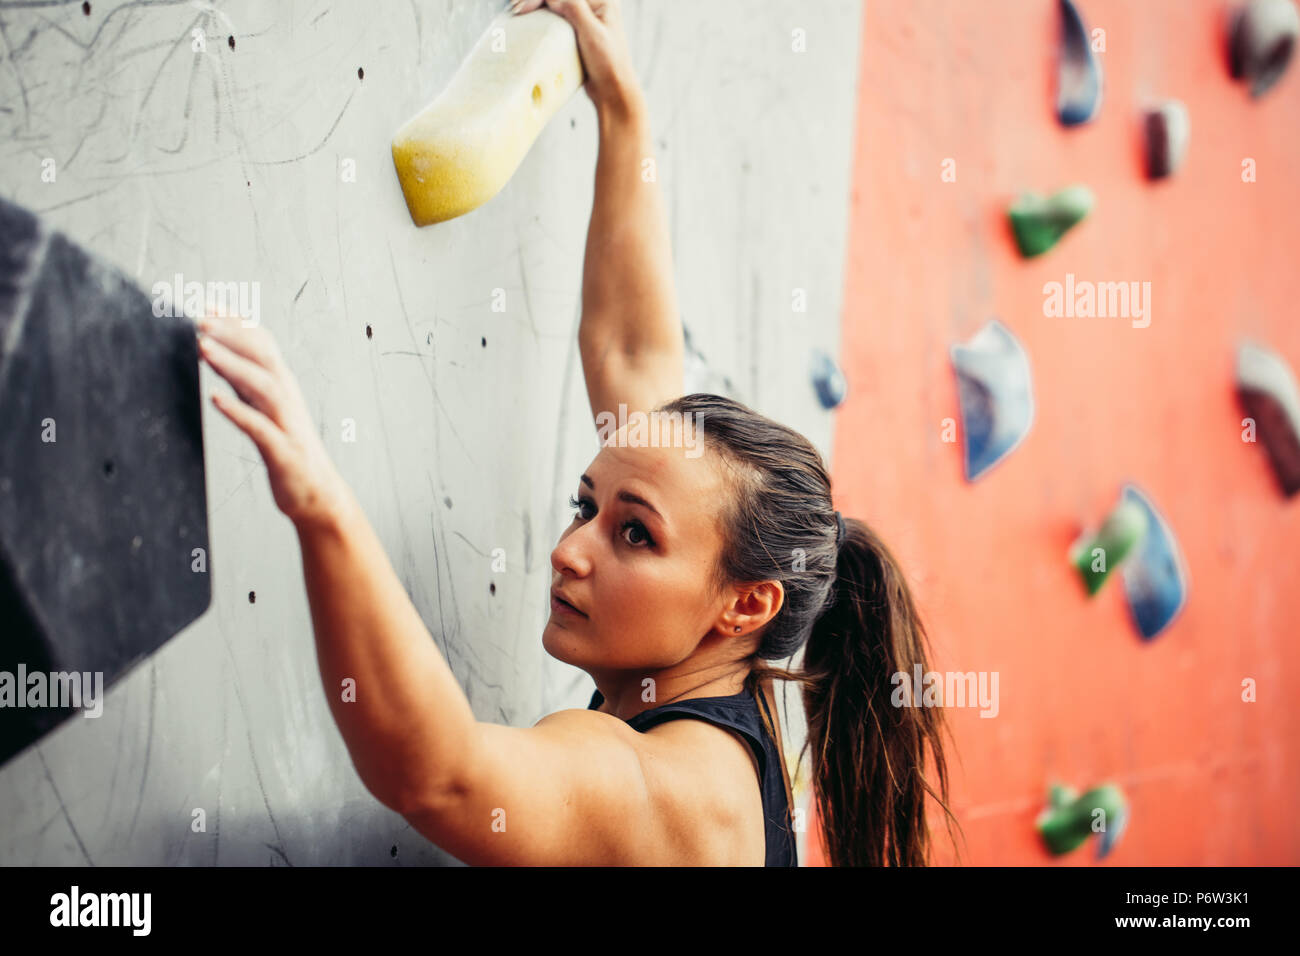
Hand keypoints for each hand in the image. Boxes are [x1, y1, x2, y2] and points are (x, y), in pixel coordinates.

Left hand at [197, 310, 346, 530]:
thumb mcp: (265, 410)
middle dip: (233, 334)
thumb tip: (219, 357)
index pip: (262, 344)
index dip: (237, 323)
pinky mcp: (281, 451)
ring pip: (262, 385)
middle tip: (200, 319)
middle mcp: (287, 398)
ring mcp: (286, 424)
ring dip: (233, 364)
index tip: (208, 305)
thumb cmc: (288, 451)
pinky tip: (215, 399)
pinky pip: (259, 427)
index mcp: (283, 386)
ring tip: (203, 348)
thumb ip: (245, 385)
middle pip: (263, 356)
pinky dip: (237, 411)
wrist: (317, 494)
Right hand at [510, 0, 639, 116]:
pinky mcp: (579, 34)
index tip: (521, 8)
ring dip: (538, 6)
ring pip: (556, 6)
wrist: (614, 92)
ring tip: (518, 11)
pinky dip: (543, 18)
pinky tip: (530, 20)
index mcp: (602, 1)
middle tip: (515, 9)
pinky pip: (557, 19)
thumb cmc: (609, 65)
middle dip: (536, 0)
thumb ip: (574, 8)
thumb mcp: (592, 33)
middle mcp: (594, 7)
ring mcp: (586, 21)